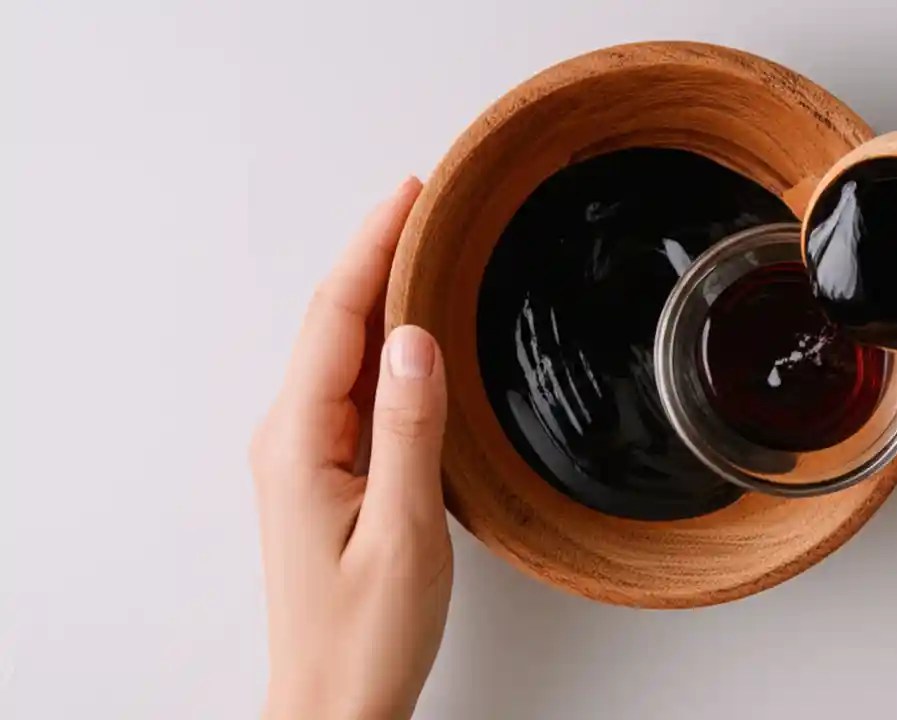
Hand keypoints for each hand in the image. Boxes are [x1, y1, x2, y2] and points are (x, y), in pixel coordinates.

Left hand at [250, 177, 451, 719]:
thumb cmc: (366, 633)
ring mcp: (304, 452)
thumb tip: (415, 337)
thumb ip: (408, 429)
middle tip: (427, 203)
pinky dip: (379, 338)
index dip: (373, 248)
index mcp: (300, 441)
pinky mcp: (323, 469)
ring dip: (378, 290)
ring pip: (340, 347)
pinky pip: (349, 381)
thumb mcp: (403, 531)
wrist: (337, 701)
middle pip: (331, 320)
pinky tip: (408, 326)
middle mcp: (290, 436)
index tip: (410, 195)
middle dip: (375, 253)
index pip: (337, 318)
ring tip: (424, 244)